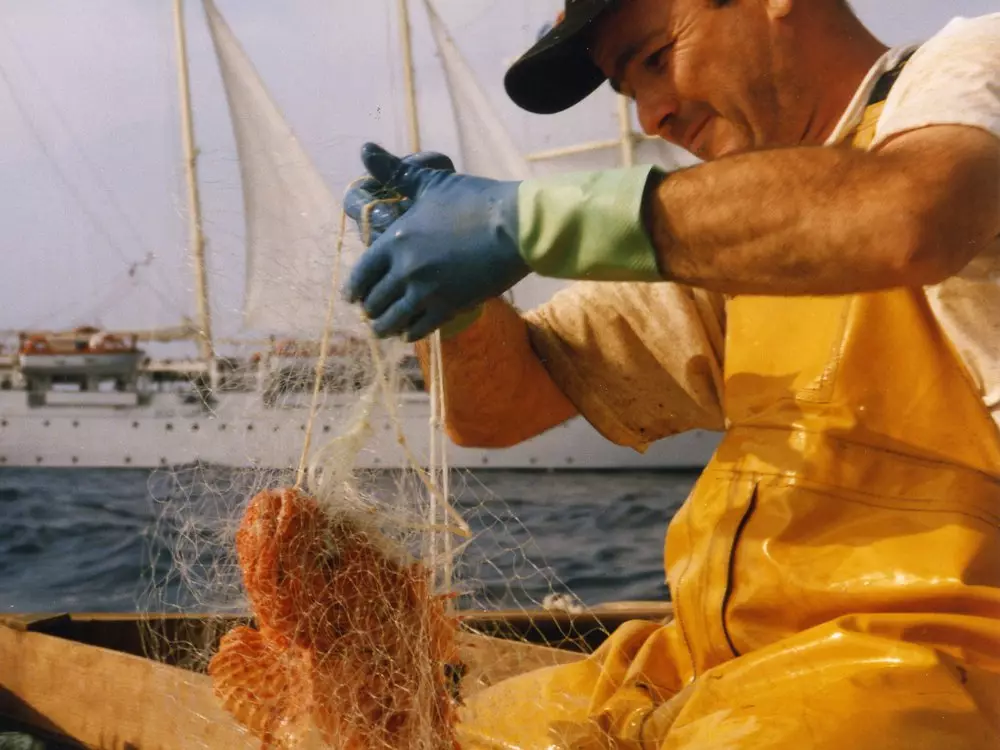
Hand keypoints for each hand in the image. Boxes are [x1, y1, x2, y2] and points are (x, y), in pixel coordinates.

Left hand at [345, 143, 529, 340]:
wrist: (514, 226)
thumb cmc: (474, 199)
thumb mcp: (430, 182)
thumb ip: (394, 172)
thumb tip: (364, 149)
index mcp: (396, 239)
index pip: (363, 272)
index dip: (354, 288)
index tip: (352, 298)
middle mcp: (405, 269)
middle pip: (375, 300)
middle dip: (370, 309)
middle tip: (370, 313)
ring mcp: (427, 290)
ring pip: (393, 319)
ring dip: (385, 327)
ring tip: (384, 330)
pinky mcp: (450, 306)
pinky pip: (420, 328)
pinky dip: (411, 333)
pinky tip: (408, 333)